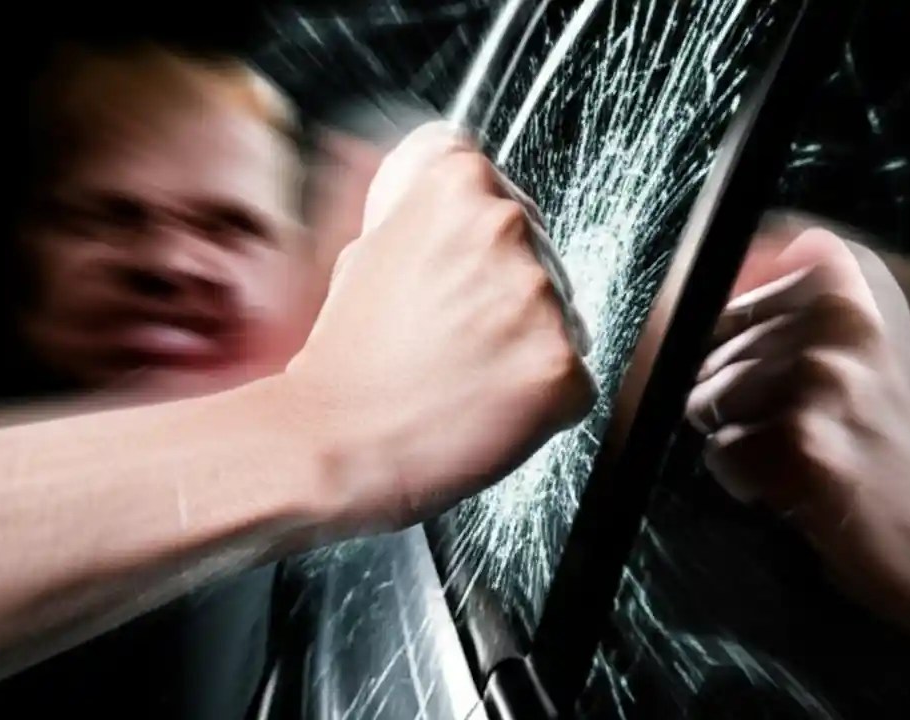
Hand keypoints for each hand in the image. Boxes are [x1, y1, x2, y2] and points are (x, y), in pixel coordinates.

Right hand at [286, 122, 594, 531]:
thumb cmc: (348, 356)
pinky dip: (541, 399)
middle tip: (452, 337)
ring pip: (559, 319)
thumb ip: (428, 223)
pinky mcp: (562, 363)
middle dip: (507, 296)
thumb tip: (464, 221)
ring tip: (463, 374)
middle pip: (538, 255)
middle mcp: (506, 226)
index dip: (479, 243)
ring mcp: (539, 295)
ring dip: (525, 347)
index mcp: (458, 184)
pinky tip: (486, 405)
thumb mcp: (370, 249)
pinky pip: (572, 379)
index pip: (499, 193)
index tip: (460, 274)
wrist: (337, 440)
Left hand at [686, 226, 909, 637]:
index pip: (753, 255)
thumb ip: (811, 305)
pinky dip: (744, 479)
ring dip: (736, 437)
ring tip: (795, 455)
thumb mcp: (874, 355)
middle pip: (715, 344)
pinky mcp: (803, 444)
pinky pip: (722, 452)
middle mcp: (843, 328)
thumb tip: (742, 266)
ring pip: (708, 398)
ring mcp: (823, 384)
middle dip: (730, 391)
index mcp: (860, 297)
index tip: (732, 329)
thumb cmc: (900, 450)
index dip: (729, 298)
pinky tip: (792, 486)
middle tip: (792, 424)